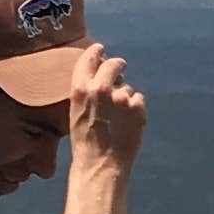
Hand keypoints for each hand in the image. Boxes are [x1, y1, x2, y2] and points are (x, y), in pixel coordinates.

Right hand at [67, 43, 147, 171]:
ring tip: (117, 118)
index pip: (90, 58)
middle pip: (113, 64)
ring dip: (124, 96)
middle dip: (117, 64)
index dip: (96, 52)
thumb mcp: (75, 112)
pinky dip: (135, 108)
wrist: (101, 164)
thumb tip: (99, 76)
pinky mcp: (137, 106)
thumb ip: (86, 91)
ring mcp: (121, 97)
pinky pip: (138, 99)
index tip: (100, 49)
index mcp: (81, 88)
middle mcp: (101, 88)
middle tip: (120, 65)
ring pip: (127, 87)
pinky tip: (127, 123)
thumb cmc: (85, 142)